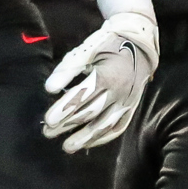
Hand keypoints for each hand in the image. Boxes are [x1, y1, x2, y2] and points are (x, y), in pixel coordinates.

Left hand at [43, 0, 158, 152]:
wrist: (139, 42)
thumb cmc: (108, 43)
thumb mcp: (87, 49)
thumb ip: (68, 68)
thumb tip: (49, 89)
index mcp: (107, 75)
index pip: (82, 98)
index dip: (63, 110)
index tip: (48, 119)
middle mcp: (119, 92)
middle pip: (90, 114)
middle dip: (67, 125)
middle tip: (48, 132)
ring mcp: (128, 102)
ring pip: (104, 125)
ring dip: (84, 138)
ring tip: (66, 146)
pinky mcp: (132, 107)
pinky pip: (118, 127)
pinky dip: (103, 138)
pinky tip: (88, 143)